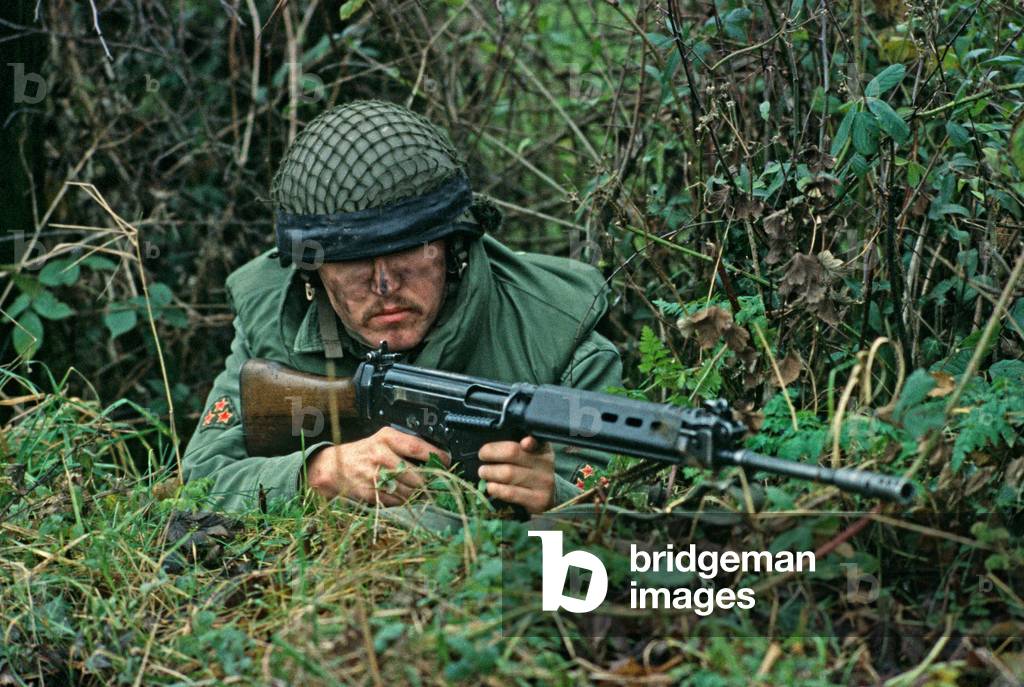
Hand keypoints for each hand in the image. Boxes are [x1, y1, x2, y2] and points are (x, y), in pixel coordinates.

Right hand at [305, 427, 449, 505]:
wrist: (333, 467)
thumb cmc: (364, 453)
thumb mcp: (383, 440)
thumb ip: (406, 446)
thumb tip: (436, 458)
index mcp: (386, 438)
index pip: (417, 447)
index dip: (436, 456)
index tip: (446, 462)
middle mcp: (380, 456)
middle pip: (416, 475)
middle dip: (428, 482)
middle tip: (435, 483)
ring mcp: (374, 476)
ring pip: (408, 491)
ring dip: (417, 494)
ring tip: (418, 490)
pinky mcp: (370, 493)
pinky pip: (395, 501)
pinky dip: (402, 501)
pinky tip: (400, 494)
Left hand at [477, 436, 554, 513]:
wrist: (547, 495)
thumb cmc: (531, 470)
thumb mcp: (530, 454)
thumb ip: (515, 445)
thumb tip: (490, 446)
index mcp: (542, 448)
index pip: (535, 440)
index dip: (529, 441)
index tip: (523, 443)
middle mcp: (545, 464)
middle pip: (513, 453)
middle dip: (491, 453)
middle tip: (482, 455)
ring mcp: (543, 483)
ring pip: (508, 474)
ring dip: (489, 472)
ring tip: (483, 472)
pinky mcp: (537, 500)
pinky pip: (510, 493)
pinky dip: (496, 488)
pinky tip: (490, 486)